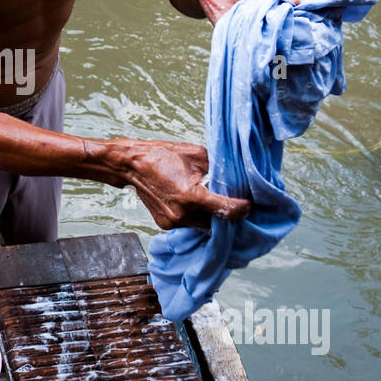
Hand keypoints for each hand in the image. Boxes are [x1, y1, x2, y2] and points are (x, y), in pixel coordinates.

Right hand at [118, 139, 249, 229]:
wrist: (132, 165)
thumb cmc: (164, 155)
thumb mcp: (197, 154)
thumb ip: (217, 169)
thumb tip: (235, 178)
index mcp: (191, 195)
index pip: (227, 210)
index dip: (242, 209)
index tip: (248, 205)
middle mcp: (182, 213)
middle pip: (216, 223)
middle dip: (226, 215)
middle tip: (232, 203)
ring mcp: (173, 221)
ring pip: (203, 225)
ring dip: (209, 216)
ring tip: (210, 202)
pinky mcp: (165, 224)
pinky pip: (189, 224)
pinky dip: (195, 216)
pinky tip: (192, 204)